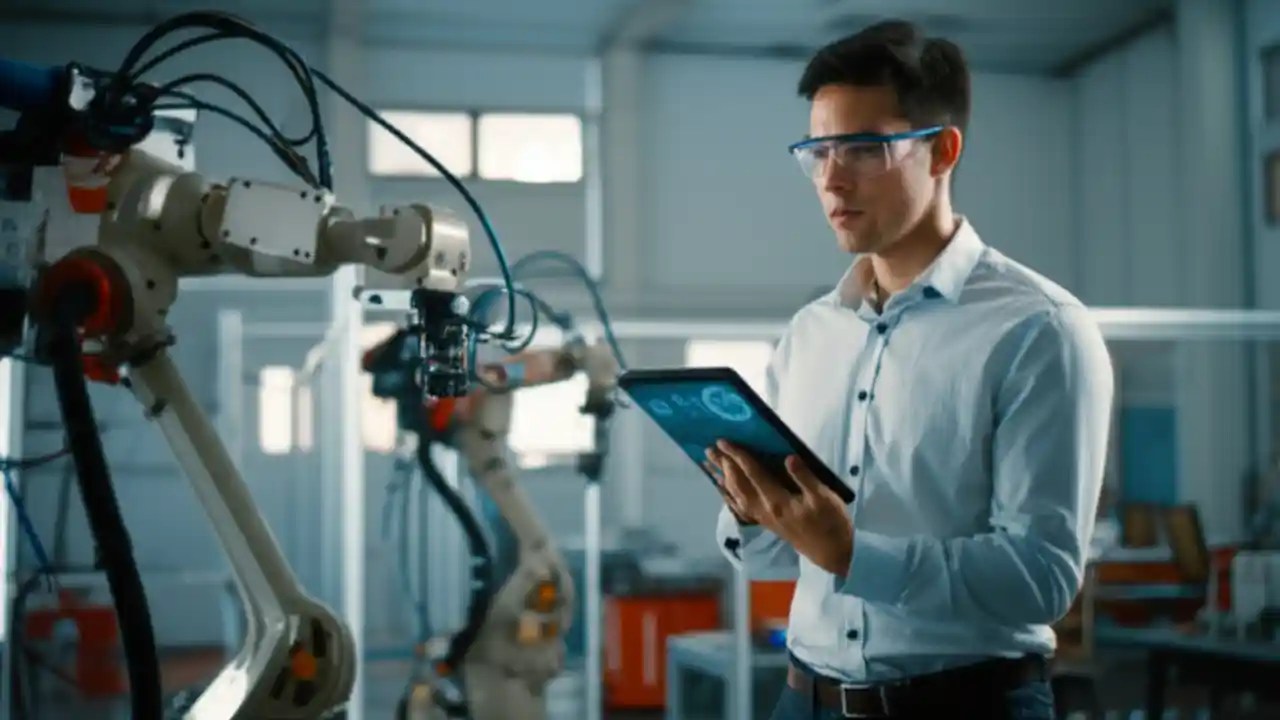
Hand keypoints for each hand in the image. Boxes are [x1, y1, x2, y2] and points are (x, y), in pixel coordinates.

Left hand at [707, 440, 853, 576]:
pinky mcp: (766, 523)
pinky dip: (729, 498)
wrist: (832, 553)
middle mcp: (764, 509)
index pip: (753, 473)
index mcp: (777, 501)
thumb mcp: (824, 497)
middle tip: (709, 450)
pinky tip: (723, 491)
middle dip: (724, 465)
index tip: (723, 441)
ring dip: (722, 479)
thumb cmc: (831, 523)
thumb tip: (788, 457)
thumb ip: (805, 477)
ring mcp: (763, 518)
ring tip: (710, 466)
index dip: (738, 456)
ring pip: (736, 496)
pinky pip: (741, 509)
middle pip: (738, 484)